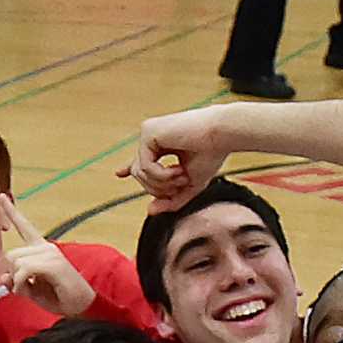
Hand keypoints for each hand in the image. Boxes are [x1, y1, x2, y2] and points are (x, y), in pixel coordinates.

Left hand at [0, 196, 94, 316]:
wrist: (82, 306)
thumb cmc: (58, 297)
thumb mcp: (31, 291)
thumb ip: (16, 283)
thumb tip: (3, 276)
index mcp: (41, 249)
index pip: (24, 227)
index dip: (12, 212)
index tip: (0, 196)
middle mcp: (46, 247)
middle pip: (12, 254)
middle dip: (12, 274)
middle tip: (23, 287)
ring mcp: (51, 254)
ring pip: (16, 262)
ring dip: (17, 281)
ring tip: (30, 289)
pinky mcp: (54, 264)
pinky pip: (24, 270)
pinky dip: (20, 283)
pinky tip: (26, 290)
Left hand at [118, 104, 237, 213]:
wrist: (223, 134)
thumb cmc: (212, 154)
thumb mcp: (191, 184)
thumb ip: (171, 199)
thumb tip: (149, 211)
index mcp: (162, 145)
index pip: (142, 160)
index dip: (130, 168)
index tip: (119, 173)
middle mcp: (153, 137)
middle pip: (141, 176)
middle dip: (160, 188)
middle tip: (181, 182)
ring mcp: (149, 133)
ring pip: (140, 173)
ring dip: (162, 183)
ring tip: (181, 175)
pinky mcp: (148, 132)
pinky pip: (144, 167)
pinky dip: (161, 175)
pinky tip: (178, 169)